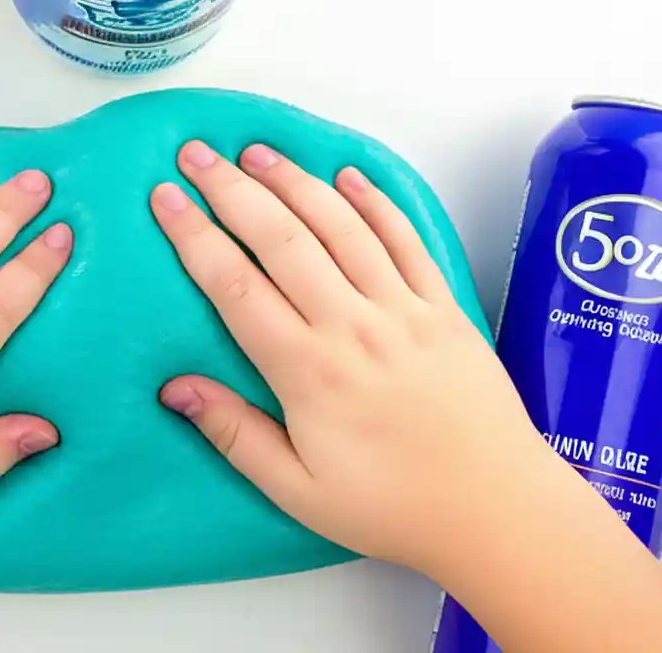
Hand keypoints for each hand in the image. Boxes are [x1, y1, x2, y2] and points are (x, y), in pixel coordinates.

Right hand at [151, 141, 547, 568]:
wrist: (495, 510)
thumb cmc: (392, 507)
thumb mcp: (298, 491)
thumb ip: (234, 434)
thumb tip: (176, 388)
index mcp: (308, 371)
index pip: (235, 285)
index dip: (195, 236)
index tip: (165, 198)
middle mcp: (354, 326)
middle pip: (282, 238)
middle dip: (233, 188)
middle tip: (197, 154)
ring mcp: (404, 311)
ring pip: (342, 226)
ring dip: (295, 181)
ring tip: (257, 151)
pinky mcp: (445, 308)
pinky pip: (407, 240)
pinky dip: (377, 201)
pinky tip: (348, 175)